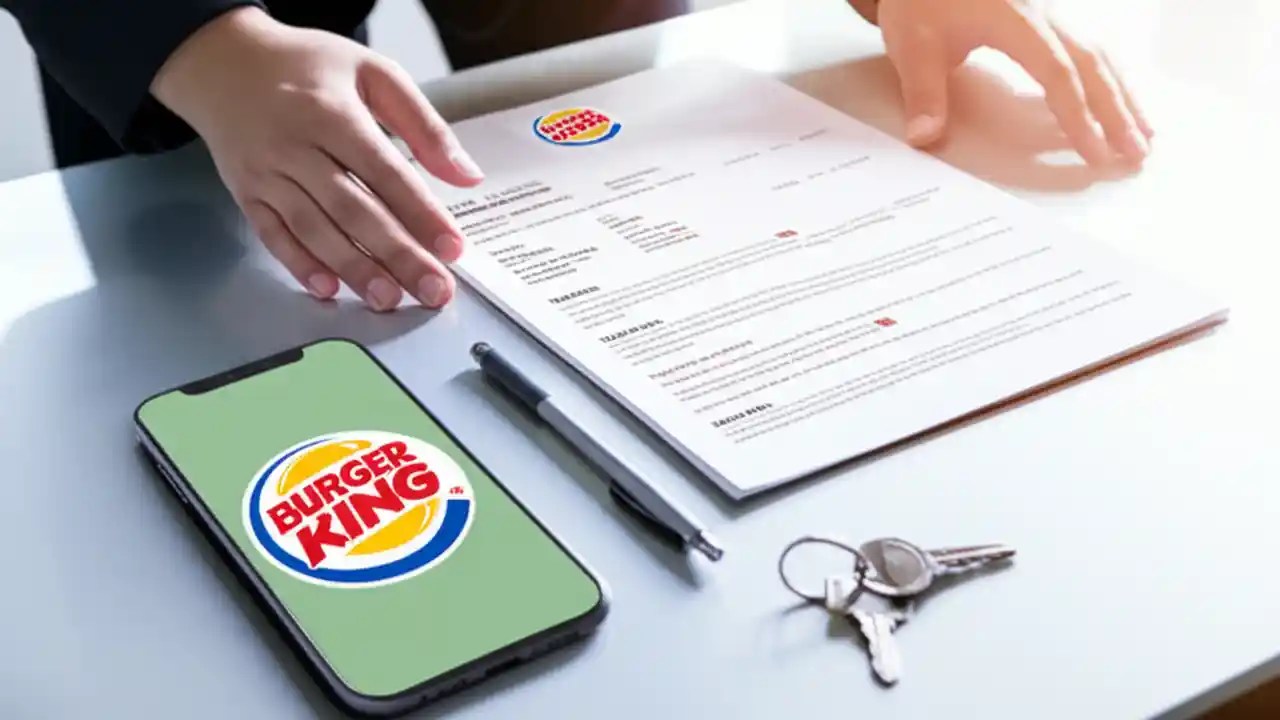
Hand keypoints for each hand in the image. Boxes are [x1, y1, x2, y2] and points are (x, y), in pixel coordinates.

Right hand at [152, 7, 481, 310]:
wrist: (223, 61)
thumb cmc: (308, 67)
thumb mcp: (374, 73)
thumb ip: (424, 125)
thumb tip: (466, 175)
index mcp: (332, 113)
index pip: (385, 172)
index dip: (421, 213)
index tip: (452, 248)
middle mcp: (295, 146)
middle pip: (353, 209)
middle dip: (397, 255)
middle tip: (433, 290)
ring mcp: (266, 173)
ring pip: (314, 228)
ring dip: (354, 268)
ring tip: (389, 300)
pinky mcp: (246, 192)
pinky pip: (272, 235)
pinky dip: (299, 264)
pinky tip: (328, 288)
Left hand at [860, 0, 1152, 165]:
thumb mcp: (912, 44)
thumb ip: (923, 91)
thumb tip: (926, 135)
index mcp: (1016, 21)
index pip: (1057, 73)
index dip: (1077, 115)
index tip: (1094, 151)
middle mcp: (1043, 15)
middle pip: (1092, 65)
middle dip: (1117, 111)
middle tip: (1136, 153)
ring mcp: (1048, 14)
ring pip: (1098, 55)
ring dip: (1121, 95)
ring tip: (1143, 134)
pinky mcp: (1044, 19)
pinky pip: (1087, 49)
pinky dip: (1107, 78)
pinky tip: (1117, 101)